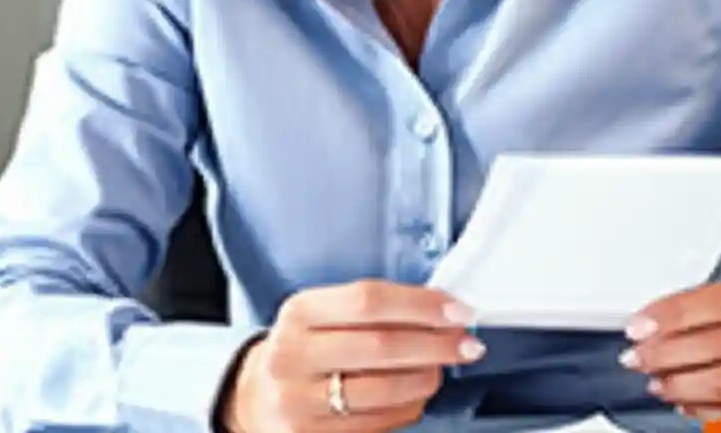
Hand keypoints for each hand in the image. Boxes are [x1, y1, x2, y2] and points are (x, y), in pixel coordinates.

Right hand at [220, 280, 483, 432]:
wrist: (255, 399)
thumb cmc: (301, 352)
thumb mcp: (319, 316)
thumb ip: (370, 310)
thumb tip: (438, 311)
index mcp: (298, 313)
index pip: (369, 299)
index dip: (421, 305)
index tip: (456, 311)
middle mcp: (292, 355)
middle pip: (382, 346)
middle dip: (437, 345)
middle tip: (466, 343)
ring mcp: (298, 401)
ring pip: (386, 390)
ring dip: (428, 379)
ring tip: (440, 369)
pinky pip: (379, 423)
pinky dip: (409, 407)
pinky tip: (415, 395)